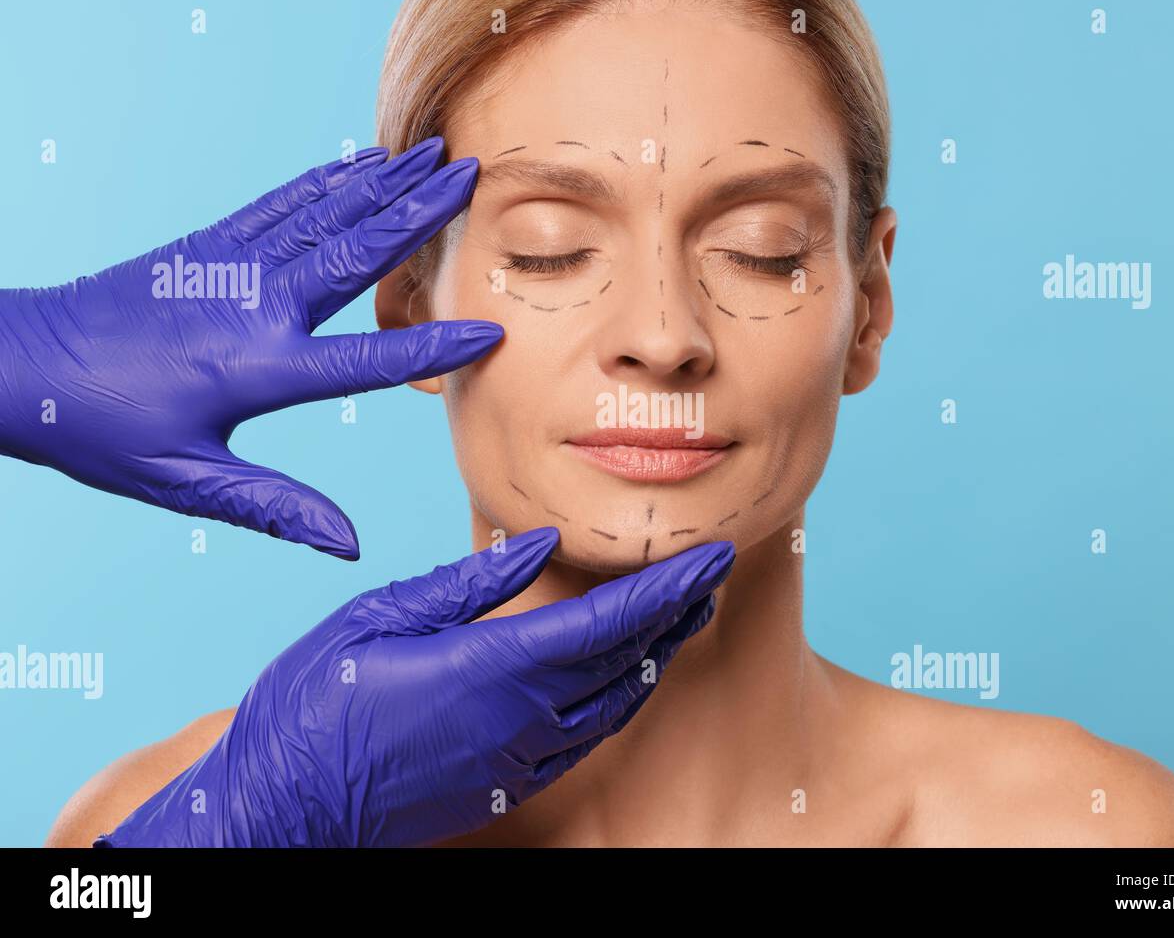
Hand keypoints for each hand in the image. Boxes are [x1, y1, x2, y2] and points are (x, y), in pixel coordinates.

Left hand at [0, 138, 493, 558]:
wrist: (19, 362)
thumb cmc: (99, 430)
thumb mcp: (184, 482)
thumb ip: (274, 508)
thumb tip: (349, 544)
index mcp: (255, 368)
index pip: (365, 362)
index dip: (430, 349)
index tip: (489, 332)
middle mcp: (252, 305)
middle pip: (354, 253)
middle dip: (419, 214)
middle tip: (471, 176)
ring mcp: (230, 266)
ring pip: (324, 216)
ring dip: (384, 184)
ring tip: (433, 154)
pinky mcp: (210, 246)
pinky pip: (282, 206)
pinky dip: (328, 182)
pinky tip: (361, 165)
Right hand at [93, 530, 733, 846]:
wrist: (281, 809)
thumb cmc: (315, 706)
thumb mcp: (380, 619)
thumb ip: (469, 583)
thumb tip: (540, 544)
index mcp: (491, 668)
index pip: (608, 621)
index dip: (668, 586)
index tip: (709, 554)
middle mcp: (521, 719)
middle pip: (627, 659)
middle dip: (678, 612)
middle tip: (712, 572)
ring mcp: (518, 759)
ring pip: (615, 703)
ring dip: (657, 654)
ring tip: (683, 615)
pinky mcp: (508, 784)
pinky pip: (586, 737)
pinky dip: (620, 697)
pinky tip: (626, 673)